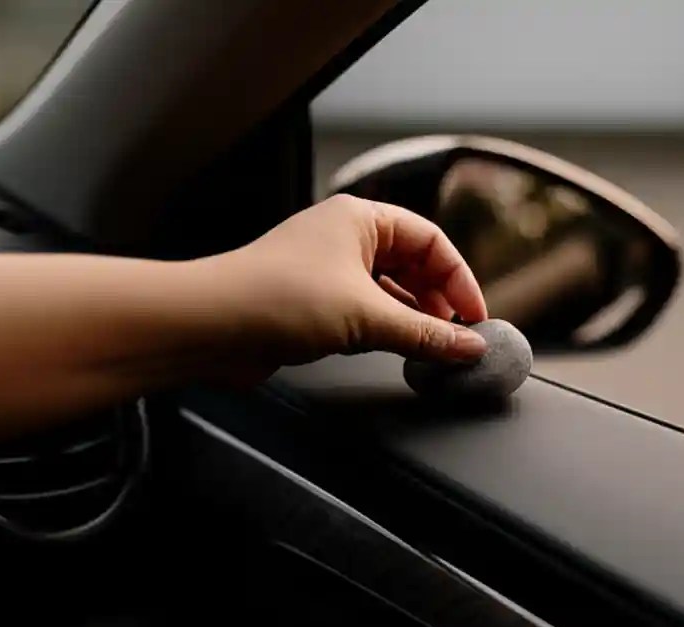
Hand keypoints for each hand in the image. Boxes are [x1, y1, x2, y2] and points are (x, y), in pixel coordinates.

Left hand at [206, 194, 488, 371]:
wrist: (208, 326)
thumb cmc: (276, 298)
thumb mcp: (367, 317)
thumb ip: (426, 334)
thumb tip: (470, 347)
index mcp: (360, 218)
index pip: (431, 241)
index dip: (459, 279)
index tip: (475, 317)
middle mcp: (345, 238)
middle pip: (414, 266)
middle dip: (439, 301)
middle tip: (459, 336)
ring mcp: (328, 270)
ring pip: (391, 292)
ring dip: (414, 319)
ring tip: (434, 348)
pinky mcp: (314, 303)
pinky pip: (366, 313)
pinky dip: (388, 331)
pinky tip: (400, 351)